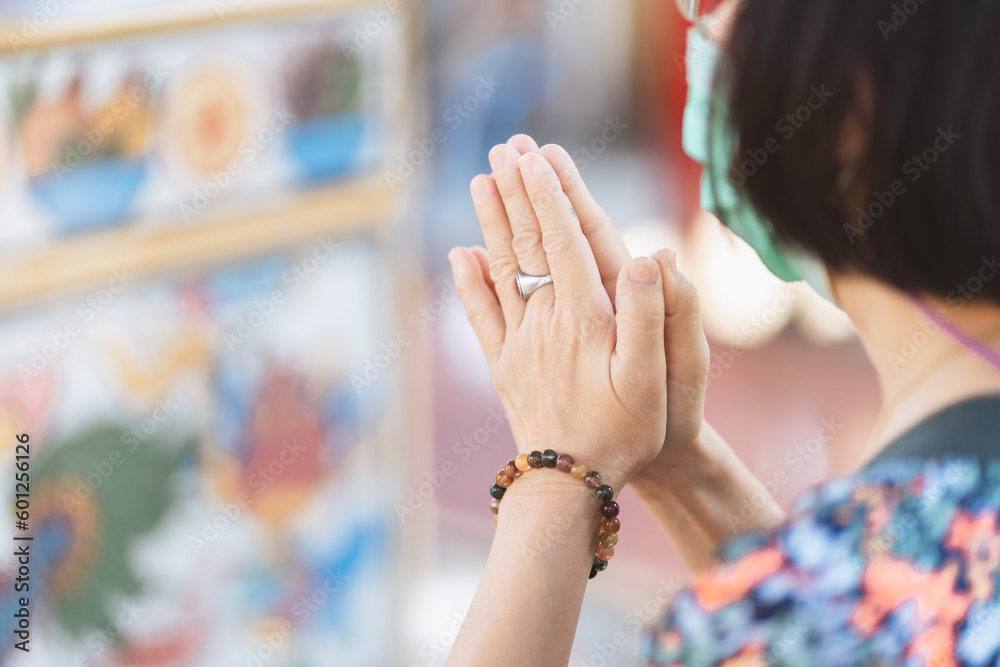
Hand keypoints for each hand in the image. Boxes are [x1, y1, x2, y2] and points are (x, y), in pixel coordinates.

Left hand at [498, 134, 711, 487]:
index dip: (550, 196)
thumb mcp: (653, 378)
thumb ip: (650, 315)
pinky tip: (459, 254)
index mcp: (584, 317)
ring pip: (501, 268)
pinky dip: (468, 282)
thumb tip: (648, 256)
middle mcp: (544, 321)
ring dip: (490, 222)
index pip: (564, 241)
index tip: (535, 156)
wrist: (570, 482)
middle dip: (516, 193)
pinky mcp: (504, 365)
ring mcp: (518, 342)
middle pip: (527, 244)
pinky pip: (481, 315)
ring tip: (480, 181)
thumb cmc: (624, 431)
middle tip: (504, 149)